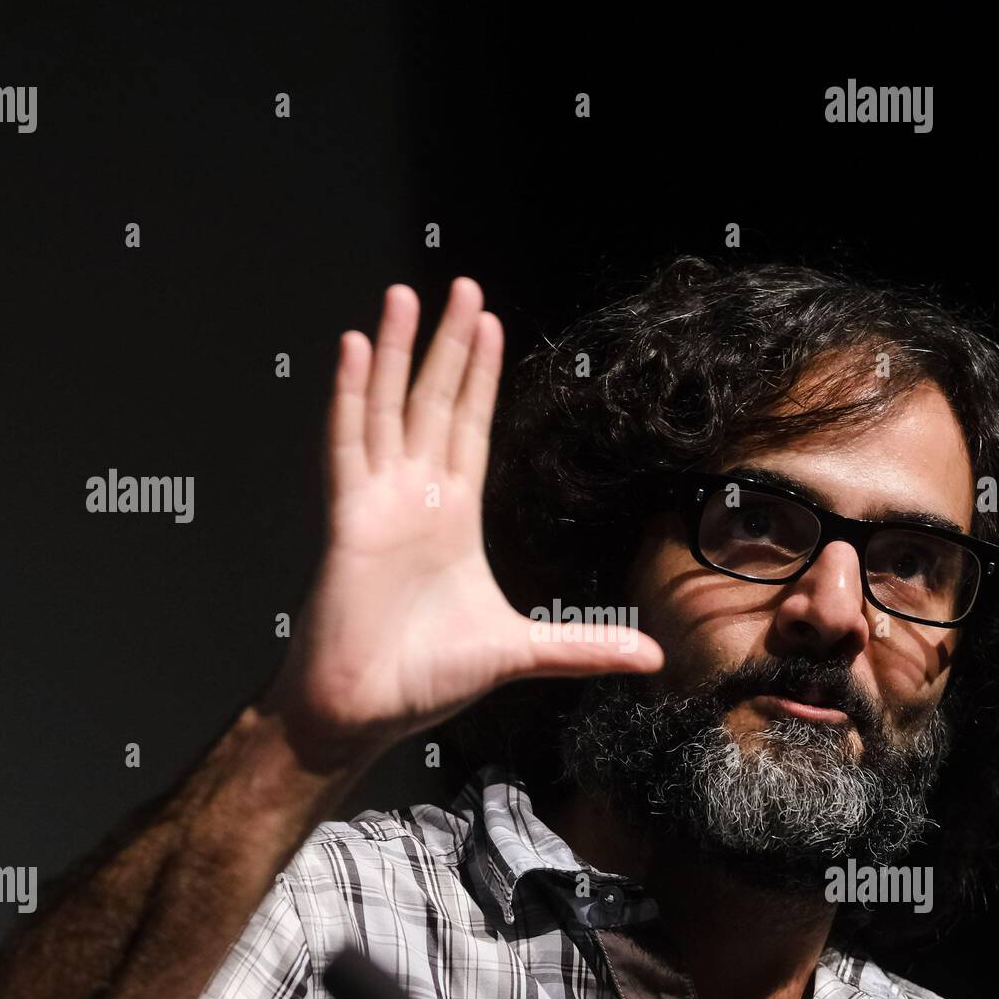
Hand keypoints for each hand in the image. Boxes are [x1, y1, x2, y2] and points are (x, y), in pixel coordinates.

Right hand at [265, 276, 662, 767]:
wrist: (365, 711)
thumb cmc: (424, 680)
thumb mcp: (521, 652)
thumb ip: (582, 646)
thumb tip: (651, 658)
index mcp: (452, 520)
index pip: (469, 430)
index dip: (479, 377)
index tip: (490, 327)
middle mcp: (415, 500)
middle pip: (433, 403)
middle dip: (449, 344)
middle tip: (462, 287)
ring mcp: (377, 503)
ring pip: (388, 408)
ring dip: (397, 352)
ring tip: (406, 295)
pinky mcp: (347, 519)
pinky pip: (347, 444)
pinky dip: (350, 396)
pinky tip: (356, 347)